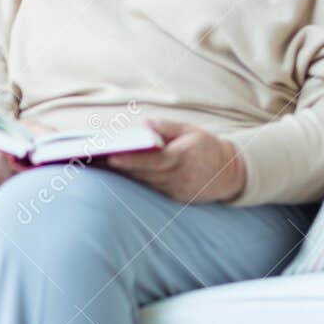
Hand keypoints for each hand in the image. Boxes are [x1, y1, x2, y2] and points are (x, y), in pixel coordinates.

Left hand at [103, 118, 245, 203]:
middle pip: (144, 173)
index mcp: (183, 157)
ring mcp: (177, 190)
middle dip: (119, 166)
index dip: (132, 160)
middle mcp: (179, 177)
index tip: (111, 157)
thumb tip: (144, 125)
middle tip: (94, 158)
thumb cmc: (206, 146)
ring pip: (145, 182)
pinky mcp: (175, 198)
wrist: (230, 173)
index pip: (153, 160)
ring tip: (98, 164)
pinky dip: (137, 180)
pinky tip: (118, 173)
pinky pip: (152, 188)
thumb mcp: (190, 130)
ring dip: (123, 174)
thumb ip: (167, 127)